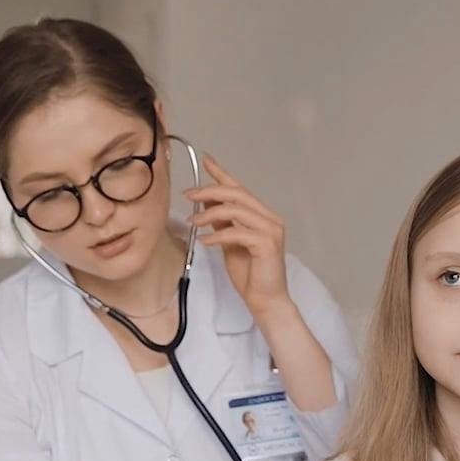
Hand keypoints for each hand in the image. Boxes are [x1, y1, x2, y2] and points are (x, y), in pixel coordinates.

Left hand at [186, 157, 289, 320]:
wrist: (265, 301)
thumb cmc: (251, 276)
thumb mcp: (230, 244)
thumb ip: (223, 223)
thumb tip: (207, 207)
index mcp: (262, 216)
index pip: (240, 189)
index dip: (222, 174)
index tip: (206, 160)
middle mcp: (270, 219)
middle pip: (237, 194)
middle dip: (210, 191)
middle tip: (188, 194)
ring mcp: (271, 230)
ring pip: (237, 210)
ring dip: (210, 213)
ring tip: (193, 222)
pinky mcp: (267, 243)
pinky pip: (237, 232)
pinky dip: (218, 235)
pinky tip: (205, 240)